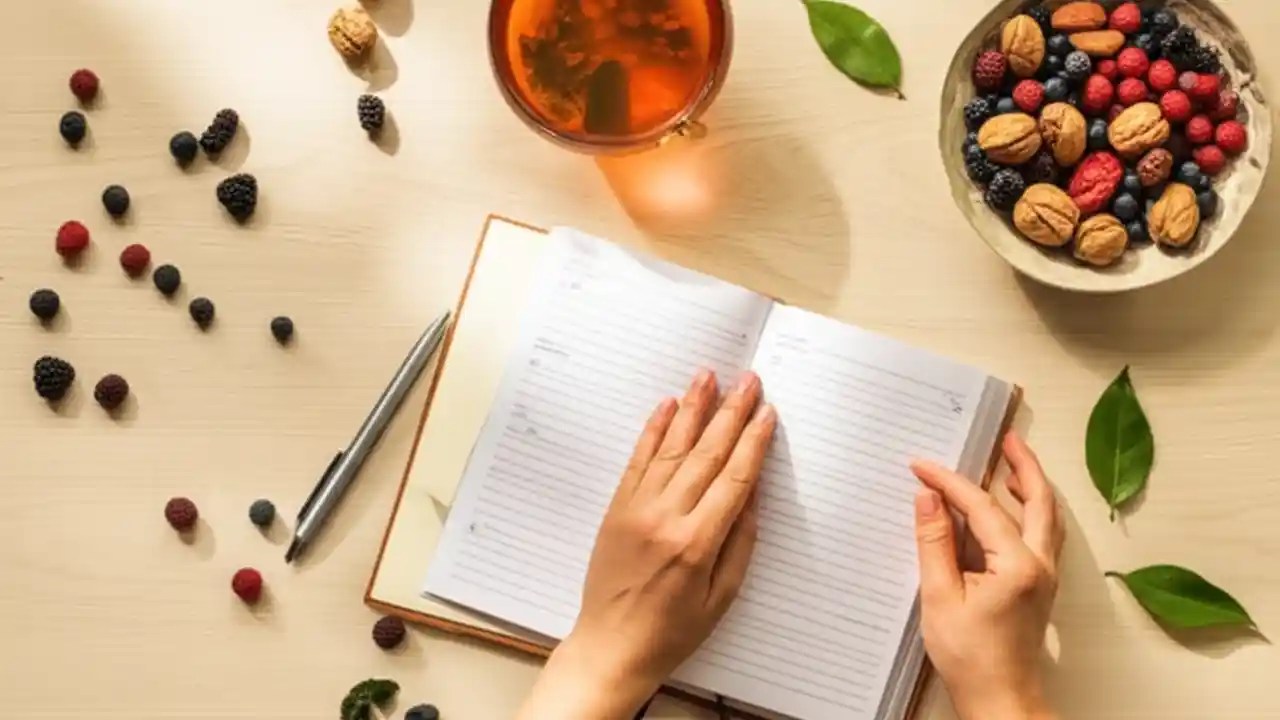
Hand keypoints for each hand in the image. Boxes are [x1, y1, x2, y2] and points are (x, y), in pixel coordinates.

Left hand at [517, 369, 776, 719]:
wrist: (611, 646)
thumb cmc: (673, 631)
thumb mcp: (722, 596)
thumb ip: (740, 541)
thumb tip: (752, 491)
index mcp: (698, 543)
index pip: (734, 478)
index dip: (754, 442)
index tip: (768, 412)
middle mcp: (666, 518)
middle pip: (705, 453)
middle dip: (730, 413)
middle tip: (748, 380)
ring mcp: (637, 509)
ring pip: (671, 447)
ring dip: (692, 408)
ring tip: (708, 376)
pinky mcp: (617, 508)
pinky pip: (638, 460)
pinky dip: (652, 430)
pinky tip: (667, 405)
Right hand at [911, 432, 1063, 719]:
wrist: (1001, 699)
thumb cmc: (971, 658)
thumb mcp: (941, 597)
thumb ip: (934, 542)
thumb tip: (927, 498)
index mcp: (1017, 565)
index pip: (982, 507)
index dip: (949, 482)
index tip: (921, 466)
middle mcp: (1040, 565)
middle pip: (1038, 500)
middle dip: (1023, 464)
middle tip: (1007, 438)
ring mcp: (1045, 576)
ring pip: (1047, 516)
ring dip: (1032, 485)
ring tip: (1012, 463)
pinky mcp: (1039, 586)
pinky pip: (1043, 533)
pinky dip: (1031, 509)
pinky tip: (1013, 507)